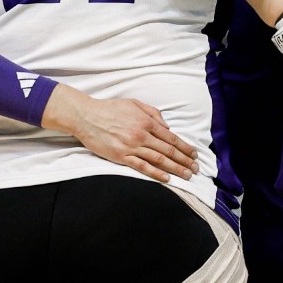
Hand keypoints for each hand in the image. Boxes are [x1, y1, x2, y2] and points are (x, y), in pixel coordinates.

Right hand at [45, 89, 198, 182]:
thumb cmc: (110, 109)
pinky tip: (167, 179)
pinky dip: (156, 173)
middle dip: (185, 160)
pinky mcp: (120, 157)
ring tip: (187, 176)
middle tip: (196, 169)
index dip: (185, 147)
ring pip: (159, 160)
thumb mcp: (134, 103)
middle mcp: (141, 135)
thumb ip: (153, 113)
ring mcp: (131, 147)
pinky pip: (142, 167)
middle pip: (168, 150)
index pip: (171, 138)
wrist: (86, 116)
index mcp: (146, 122)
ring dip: (175, 169)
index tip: (194, 155)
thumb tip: (167, 127)